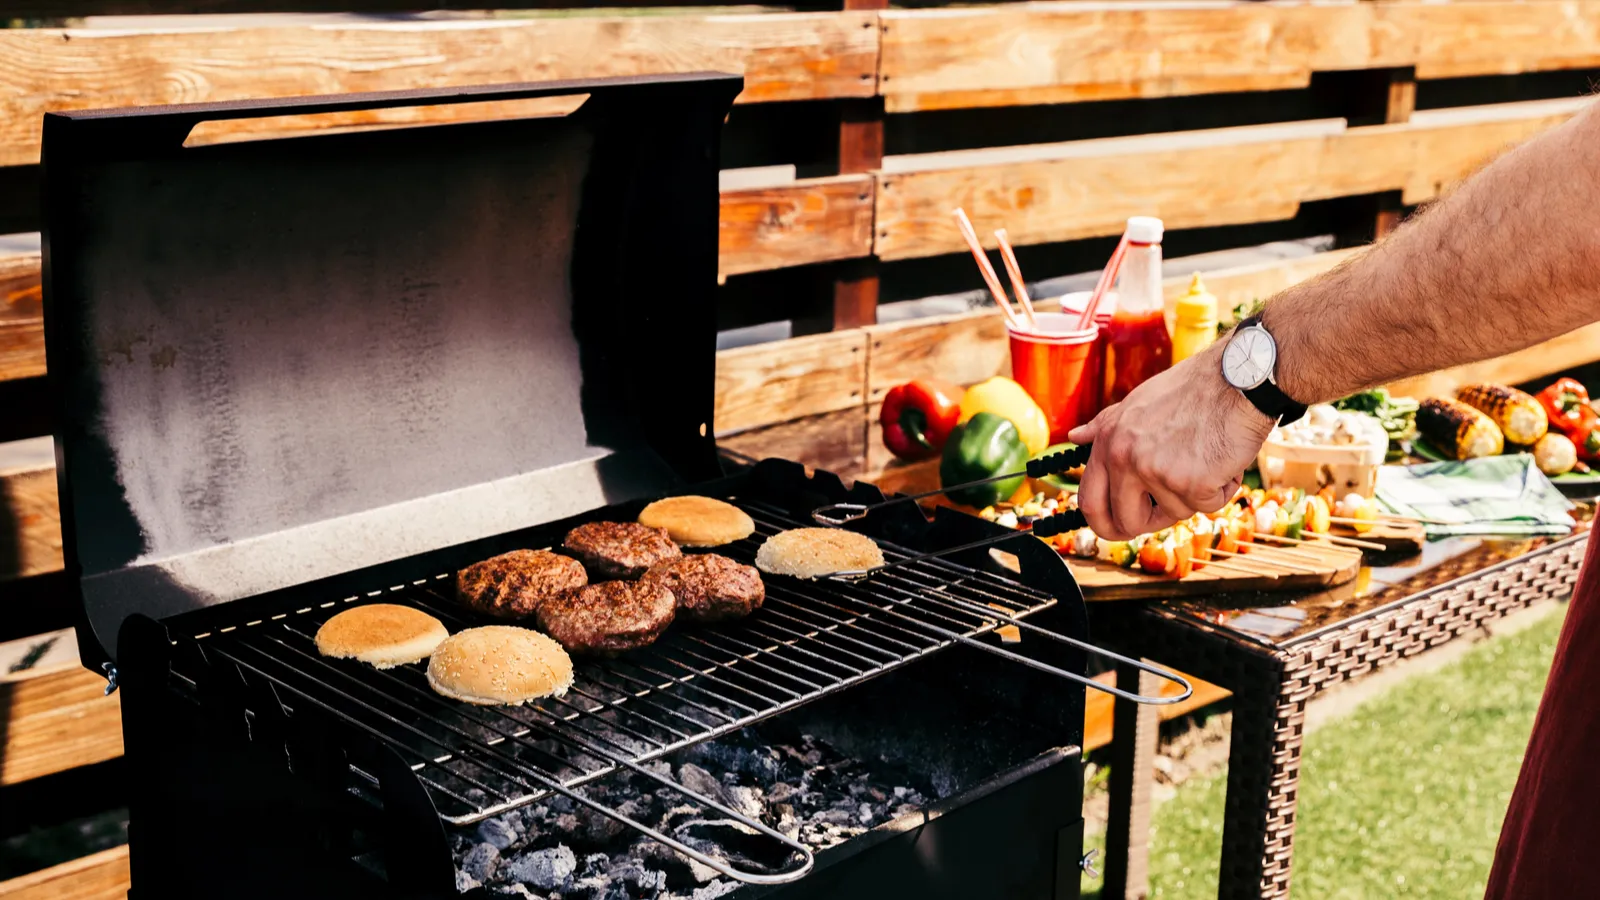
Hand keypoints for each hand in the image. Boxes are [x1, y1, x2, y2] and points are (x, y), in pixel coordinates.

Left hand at [1067, 347, 1274, 539]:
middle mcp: (1125, 458)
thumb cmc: (1192, 389)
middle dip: (1150, 522)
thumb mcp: (1136, 402)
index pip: (1089, 501)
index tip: (1120, 528)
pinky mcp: (1190, 484)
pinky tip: (1225, 458)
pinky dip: (1221, 489)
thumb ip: (1104, 425)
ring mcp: (1155, 472)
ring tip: (1207, 457)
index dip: (1104, 523)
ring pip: (1174, 513)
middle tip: (1170, 508)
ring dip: (1195, 495)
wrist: (1238, 379)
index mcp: (1109, 442)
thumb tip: (1075, 437)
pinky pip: (1207, 506)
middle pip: (1125, 522)